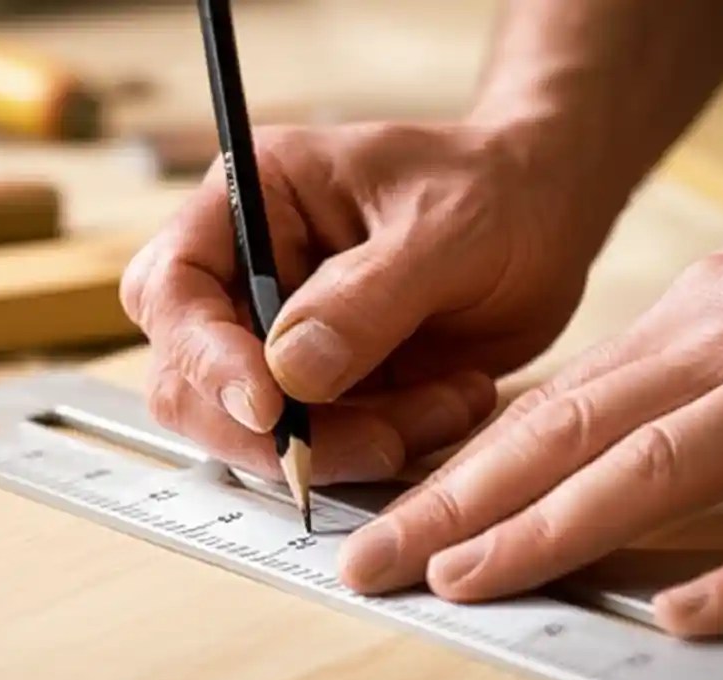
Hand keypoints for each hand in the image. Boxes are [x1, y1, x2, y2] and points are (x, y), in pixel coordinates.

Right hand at [121, 122, 621, 482]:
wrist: (550, 215)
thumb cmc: (498, 188)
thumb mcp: (447, 228)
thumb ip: (365, 298)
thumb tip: (288, 372)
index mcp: (254, 200)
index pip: (172, 286)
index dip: (203, 355)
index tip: (269, 407)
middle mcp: (249, 270)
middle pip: (190, 378)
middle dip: (274, 429)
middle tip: (375, 440)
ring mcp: (281, 337)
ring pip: (255, 431)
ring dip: (347, 444)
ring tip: (447, 403)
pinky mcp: (324, 389)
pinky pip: (322, 447)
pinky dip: (384, 446)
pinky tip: (452, 403)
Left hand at [339, 168, 722, 637]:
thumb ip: (670, 359)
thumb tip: (590, 414)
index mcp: (684, 326)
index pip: (550, 408)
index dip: (465, 468)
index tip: (398, 514)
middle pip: (568, 433)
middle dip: (463, 501)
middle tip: (381, 556)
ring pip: (658, 461)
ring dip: (552, 525)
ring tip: (469, 576)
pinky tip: (688, 615)